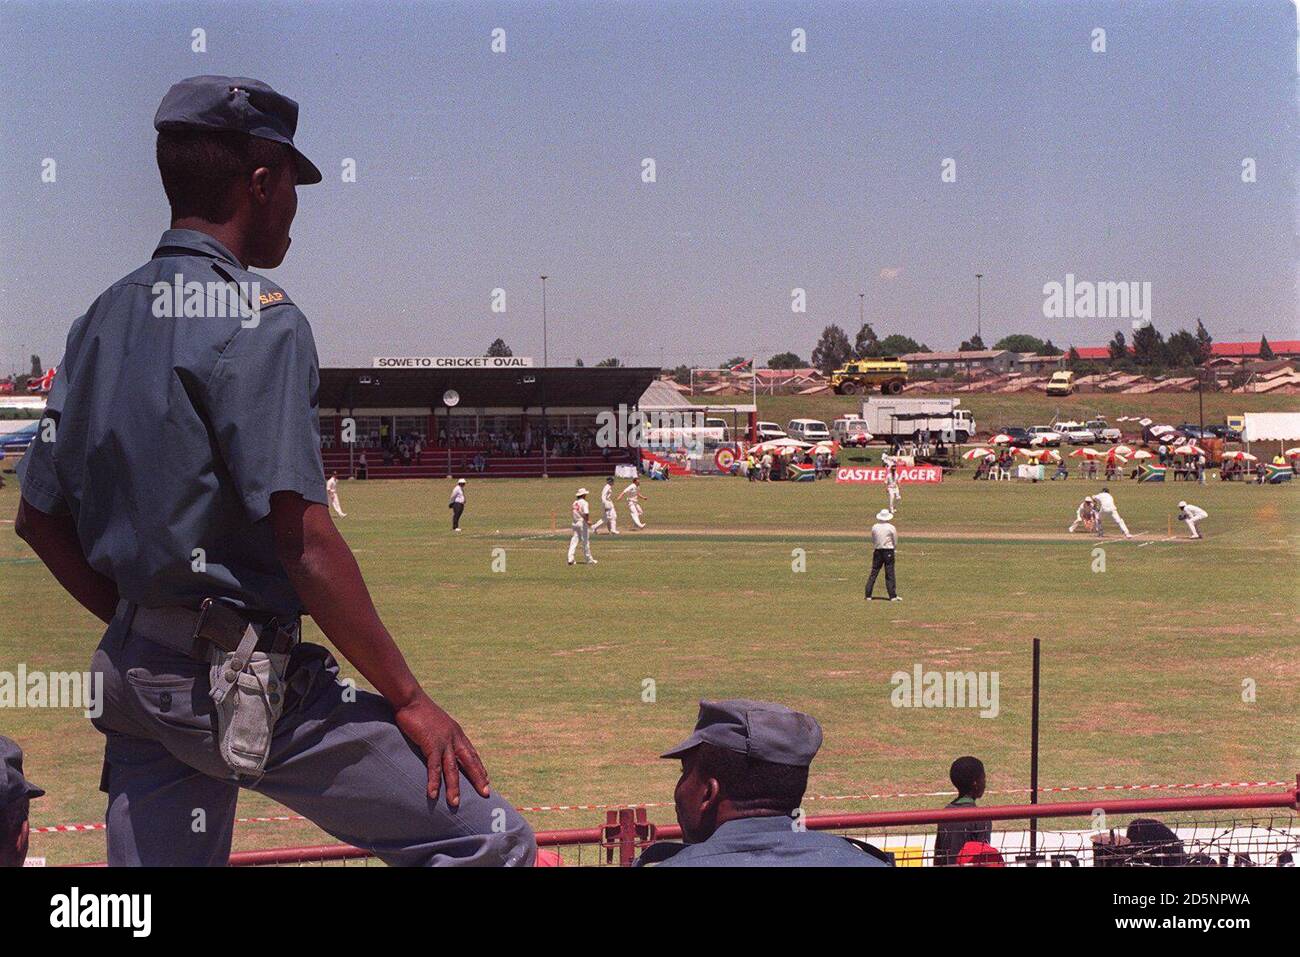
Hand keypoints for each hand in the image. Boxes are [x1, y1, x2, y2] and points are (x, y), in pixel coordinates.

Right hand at [393, 692, 489, 806]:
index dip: (479, 767)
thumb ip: (442, 735)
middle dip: (478, 778)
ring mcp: (443, 742)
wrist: (411, 700)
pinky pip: (433, 767)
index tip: (486, 780)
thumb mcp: (437, 724)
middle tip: (485, 793)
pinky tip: (433, 794)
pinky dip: (434, 781)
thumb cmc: (421, 711)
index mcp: (457, 733)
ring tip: (455, 803)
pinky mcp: (430, 744)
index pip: (472, 753)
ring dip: (454, 787)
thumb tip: (441, 744)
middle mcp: (454, 738)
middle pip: (469, 762)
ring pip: (452, 769)